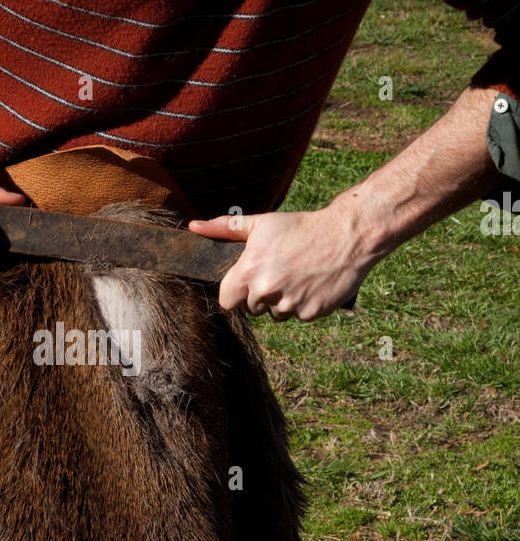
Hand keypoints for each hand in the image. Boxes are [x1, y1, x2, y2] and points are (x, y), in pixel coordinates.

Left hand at [188, 206, 377, 319]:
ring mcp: (289, 305)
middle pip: (252, 308)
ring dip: (283, 301)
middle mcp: (266, 290)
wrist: (346, 235)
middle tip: (281, 271)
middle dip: (262, 295)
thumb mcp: (262, 224)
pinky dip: (304, 304)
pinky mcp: (310, 313)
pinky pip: (298, 316)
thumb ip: (226, 228)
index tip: (248, 282)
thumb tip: (194, 227)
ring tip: (299, 276)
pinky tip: (313, 284)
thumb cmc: (300, 227)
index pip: (227, 301)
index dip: (236, 293)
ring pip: (275, 314)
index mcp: (249, 270)